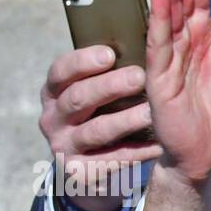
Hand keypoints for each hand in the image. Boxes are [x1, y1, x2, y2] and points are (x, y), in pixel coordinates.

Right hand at [39, 45, 160, 210]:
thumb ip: (105, 72)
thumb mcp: (92, 91)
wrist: (89, 164)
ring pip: (95, 131)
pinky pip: (111, 161)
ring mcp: (63, 146)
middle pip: (76, 99)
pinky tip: (158, 144)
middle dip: (109, 86)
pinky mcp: (79, 172)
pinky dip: (136, 153)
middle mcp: (52, 118)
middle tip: (139, 77)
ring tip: (151, 111)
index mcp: (53, 91)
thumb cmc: (99, 113)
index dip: (82, 62)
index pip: (59, 72)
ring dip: (125, 120)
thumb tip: (138, 38)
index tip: (110, 53)